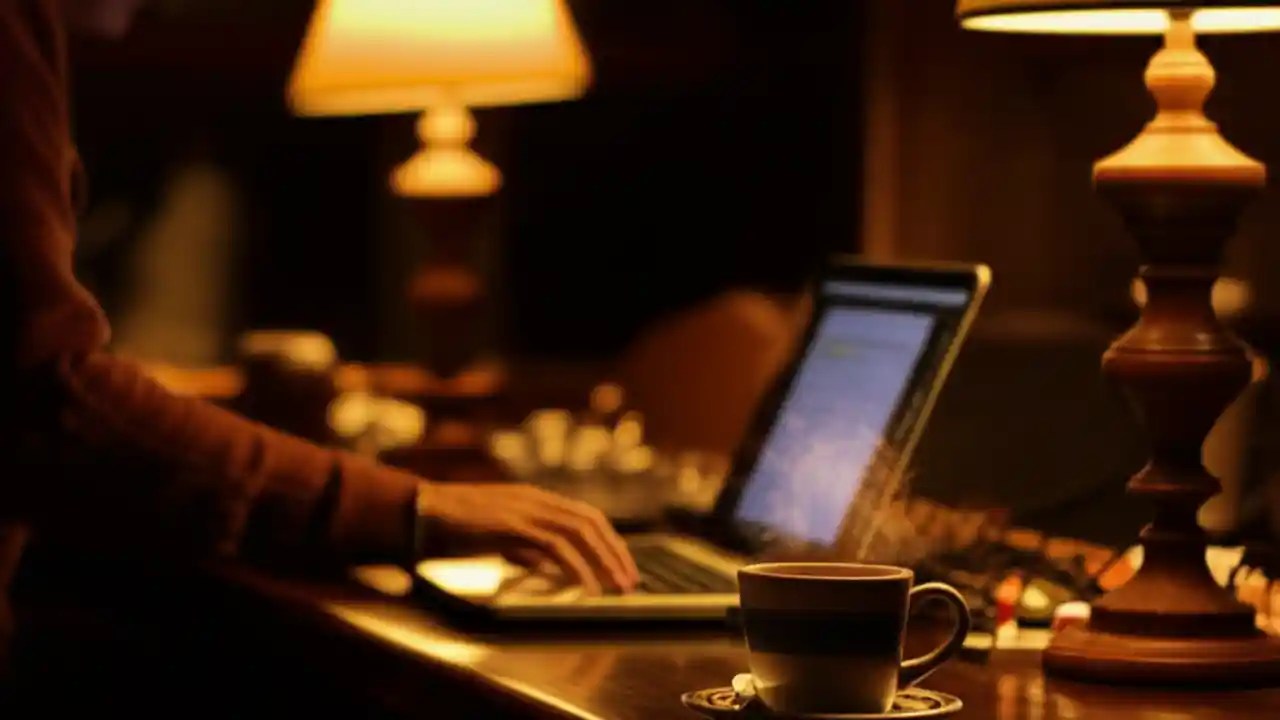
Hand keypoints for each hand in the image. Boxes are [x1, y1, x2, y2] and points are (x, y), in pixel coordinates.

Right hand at [416, 482, 638, 594]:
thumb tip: (549, 567)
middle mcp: (534, 500)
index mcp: (533, 499)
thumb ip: (525, 547)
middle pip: (591, 522)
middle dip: (616, 552)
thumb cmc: (450, 526)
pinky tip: (587, 588)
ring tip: (618, 587)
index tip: (622, 565)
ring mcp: (524, 509)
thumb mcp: (497, 536)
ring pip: (580, 532)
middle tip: (630, 581)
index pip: (585, 516)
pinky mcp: (512, 525)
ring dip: (605, 561)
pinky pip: (556, 547)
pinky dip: (578, 568)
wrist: (417, 511)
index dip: (609, 540)